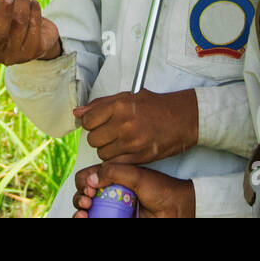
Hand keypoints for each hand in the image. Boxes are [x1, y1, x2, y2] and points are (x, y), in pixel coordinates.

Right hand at [0, 0, 60, 64]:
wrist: (35, 36)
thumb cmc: (7, 19)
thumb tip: (4, 5)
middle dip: (4, 10)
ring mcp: (14, 56)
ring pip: (19, 25)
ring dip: (22, 3)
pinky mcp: (33, 52)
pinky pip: (34, 27)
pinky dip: (34, 10)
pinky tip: (33, 2)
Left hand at [72, 89, 197, 163]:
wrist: (182, 118)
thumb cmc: (155, 106)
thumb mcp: (128, 97)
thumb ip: (100, 104)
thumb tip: (77, 112)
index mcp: (120, 105)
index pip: (88, 120)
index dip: (91, 122)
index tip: (97, 122)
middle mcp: (124, 124)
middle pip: (93, 139)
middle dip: (98, 137)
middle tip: (110, 132)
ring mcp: (132, 142)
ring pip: (102, 153)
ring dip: (107, 149)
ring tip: (120, 141)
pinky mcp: (139, 157)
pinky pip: (115, 163)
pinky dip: (116, 159)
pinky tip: (125, 150)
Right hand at [72, 163, 194, 217]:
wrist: (177, 209)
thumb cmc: (160, 189)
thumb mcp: (137, 175)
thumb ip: (113, 172)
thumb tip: (90, 180)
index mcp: (112, 177)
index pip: (87, 177)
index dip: (82, 182)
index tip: (89, 188)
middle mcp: (109, 192)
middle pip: (83, 195)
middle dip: (79, 199)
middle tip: (87, 202)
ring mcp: (112, 208)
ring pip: (87, 211)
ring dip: (79, 213)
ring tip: (84, 215)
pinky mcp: (117, 220)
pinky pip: (98, 220)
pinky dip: (88, 220)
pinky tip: (87, 219)